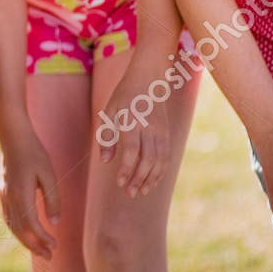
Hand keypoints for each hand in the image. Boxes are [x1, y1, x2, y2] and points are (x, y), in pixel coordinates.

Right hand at [0, 128, 58, 258]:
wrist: (13, 137)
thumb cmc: (34, 153)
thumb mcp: (48, 174)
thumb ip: (52, 199)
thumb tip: (55, 222)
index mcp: (20, 194)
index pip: (31, 224)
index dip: (43, 238)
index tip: (55, 245)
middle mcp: (9, 198)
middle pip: (19, 230)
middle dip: (34, 246)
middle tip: (49, 257)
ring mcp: (4, 194)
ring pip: (12, 225)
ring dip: (25, 240)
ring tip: (38, 249)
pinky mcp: (3, 191)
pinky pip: (8, 216)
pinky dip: (17, 229)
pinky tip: (25, 232)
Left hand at [100, 71, 169, 198]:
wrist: (149, 79)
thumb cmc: (124, 95)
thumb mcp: (110, 110)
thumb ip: (107, 136)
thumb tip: (105, 161)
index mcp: (132, 121)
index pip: (132, 151)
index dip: (127, 169)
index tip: (119, 183)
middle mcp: (150, 127)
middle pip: (148, 159)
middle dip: (139, 179)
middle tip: (129, 193)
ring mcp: (161, 131)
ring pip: (160, 160)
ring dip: (151, 178)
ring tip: (141, 192)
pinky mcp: (167, 133)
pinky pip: (166, 156)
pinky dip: (160, 171)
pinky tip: (152, 181)